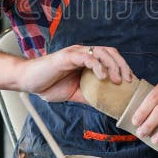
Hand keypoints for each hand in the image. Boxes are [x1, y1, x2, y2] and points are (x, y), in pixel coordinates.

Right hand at [18, 45, 134, 102]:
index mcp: (87, 60)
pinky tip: (102, 76)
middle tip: (128, 81)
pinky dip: (97, 65)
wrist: (28, 81)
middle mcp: (83, 53)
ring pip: (101, 52)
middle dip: (122, 66)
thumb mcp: (75, 94)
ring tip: (116, 80)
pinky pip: (86, 57)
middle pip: (110, 52)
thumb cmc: (48, 84)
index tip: (130, 82)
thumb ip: (91, 95)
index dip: (122, 68)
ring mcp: (75, 53)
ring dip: (112, 65)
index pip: (111, 59)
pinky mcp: (67, 56)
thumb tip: (108, 105)